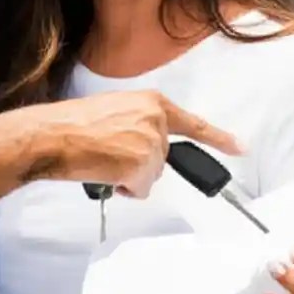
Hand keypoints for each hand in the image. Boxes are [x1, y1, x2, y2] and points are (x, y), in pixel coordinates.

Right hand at [22, 90, 239, 197]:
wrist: (52, 135)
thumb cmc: (73, 124)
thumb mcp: (114, 111)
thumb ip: (137, 123)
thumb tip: (142, 147)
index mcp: (151, 103)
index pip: (193, 124)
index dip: (219, 138)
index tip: (240, 148)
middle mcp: (156, 121)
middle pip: (161, 159)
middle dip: (138, 164)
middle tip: (108, 154)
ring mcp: (150, 144)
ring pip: (150, 176)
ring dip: (129, 177)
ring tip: (102, 161)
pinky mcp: (141, 165)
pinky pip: (139, 189)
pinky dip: (123, 188)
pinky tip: (104, 172)